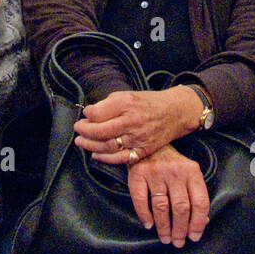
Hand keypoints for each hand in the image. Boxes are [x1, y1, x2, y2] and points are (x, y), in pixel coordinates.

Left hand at [74, 86, 204, 163]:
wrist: (175, 112)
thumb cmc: (149, 102)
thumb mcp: (128, 95)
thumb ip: (109, 104)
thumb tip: (90, 114)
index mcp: (127, 104)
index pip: (98, 113)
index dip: (87, 115)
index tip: (85, 115)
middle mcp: (132, 121)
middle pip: (101, 131)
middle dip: (85, 132)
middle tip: (78, 130)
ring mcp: (138, 138)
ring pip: (108, 146)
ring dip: (90, 146)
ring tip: (81, 142)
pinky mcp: (144, 150)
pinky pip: (121, 158)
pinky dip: (106, 158)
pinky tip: (96, 154)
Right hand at [127, 144, 208, 246]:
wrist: (148, 142)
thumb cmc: (171, 164)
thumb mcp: (188, 174)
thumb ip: (196, 195)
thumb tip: (203, 222)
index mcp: (192, 172)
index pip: (200, 202)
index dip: (198, 223)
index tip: (194, 237)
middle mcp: (175, 172)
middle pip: (181, 207)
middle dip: (180, 229)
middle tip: (178, 242)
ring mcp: (155, 172)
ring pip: (162, 207)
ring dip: (164, 227)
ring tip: (165, 238)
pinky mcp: (137, 174)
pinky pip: (141, 200)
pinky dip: (145, 215)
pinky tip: (149, 225)